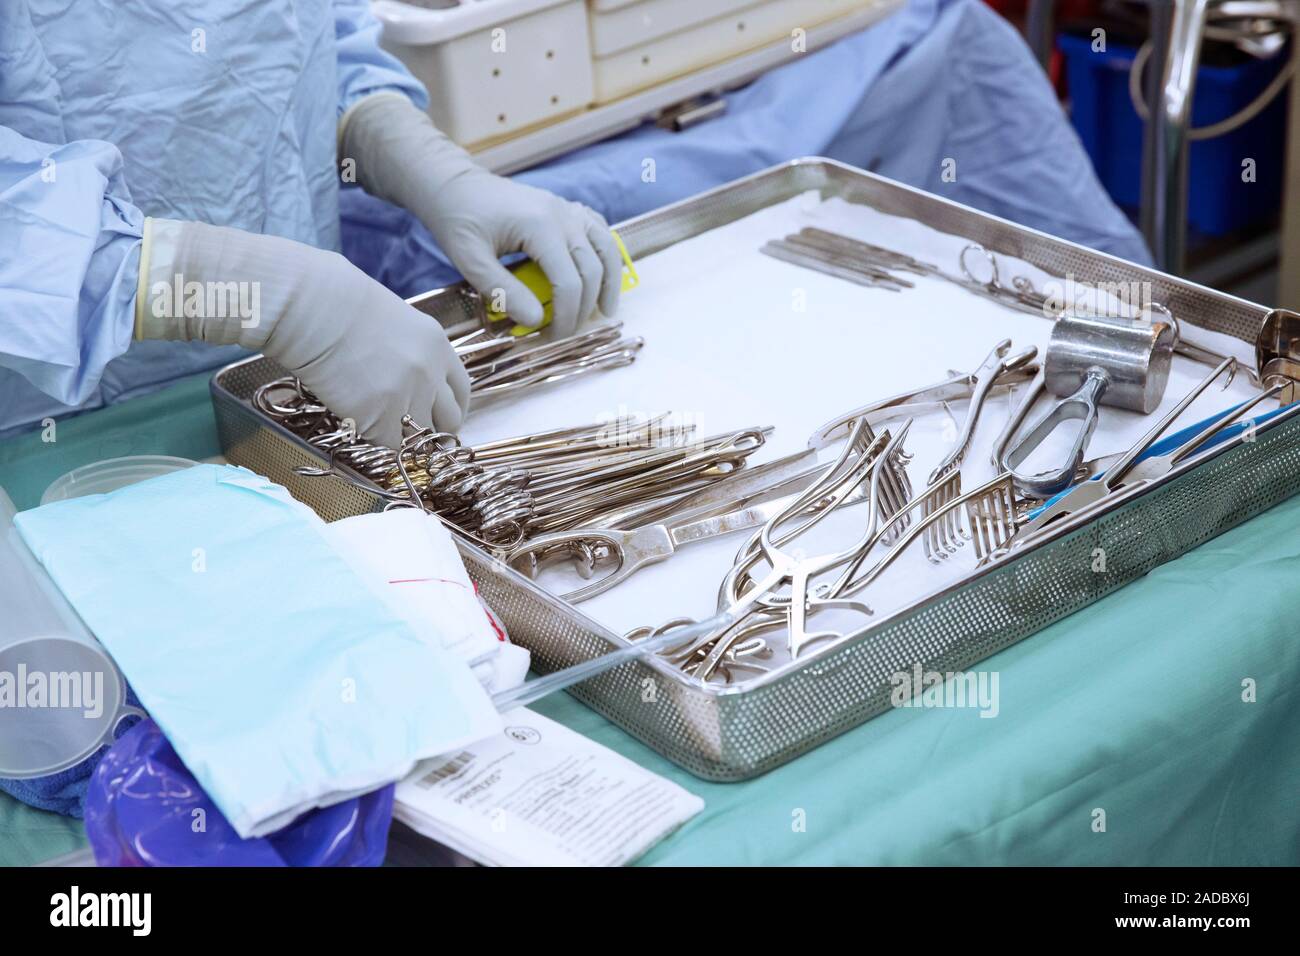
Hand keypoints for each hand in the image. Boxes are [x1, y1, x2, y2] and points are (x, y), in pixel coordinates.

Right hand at [138, 219, 469, 447]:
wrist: (311, 306)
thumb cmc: (339, 301)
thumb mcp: (395, 318)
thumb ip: (411, 351)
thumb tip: (405, 374)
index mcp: (438, 346)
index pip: (461, 390)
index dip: (452, 408)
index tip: (441, 417)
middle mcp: (431, 375)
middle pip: (448, 421)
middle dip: (432, 429)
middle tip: (410, 430)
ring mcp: (408, 398)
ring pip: (417, 437)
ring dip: (399, 434)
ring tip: (371, 416)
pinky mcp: (379, 419)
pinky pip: (386, 444)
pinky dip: (372, 436)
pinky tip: (354, 416)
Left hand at [423, 171, 621, 337]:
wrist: (454, 185)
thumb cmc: (458, 220)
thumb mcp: (470, 260)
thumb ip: (503, 290)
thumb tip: (536, 321)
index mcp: (540, 227)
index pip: (568, 282)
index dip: (566, 315)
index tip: (553, 338)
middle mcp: (563, 215)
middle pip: (592, 269)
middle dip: (585, 307)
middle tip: (569, 332)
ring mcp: (568, 209)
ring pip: (606, 248)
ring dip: (610, 282)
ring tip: (606, 310)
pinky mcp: (566, 208)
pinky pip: (600, 231)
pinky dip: (607, 255)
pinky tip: (603, 274)